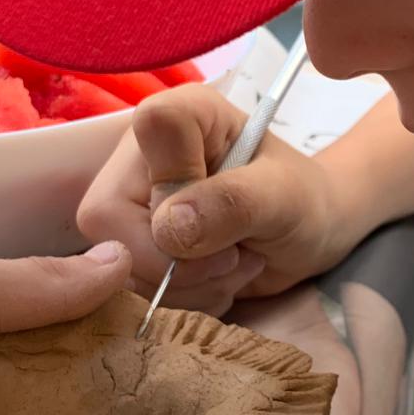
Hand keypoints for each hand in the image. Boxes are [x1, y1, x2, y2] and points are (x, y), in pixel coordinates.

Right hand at [78, 85, 357, 315]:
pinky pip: (130, 291)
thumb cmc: (301, 199)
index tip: (222, 211)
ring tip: (232, 266)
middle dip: (179, 262)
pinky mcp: (129, 246)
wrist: (306, 234)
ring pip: (119, 266)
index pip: (152, 126)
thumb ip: (234, 202)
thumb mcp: (283, 197)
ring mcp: (128, 203)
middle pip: (107, 216)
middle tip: (234, 257)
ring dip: (187, 286)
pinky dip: (180, 300)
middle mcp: (140, 154)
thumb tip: (169, 228)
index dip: (177, 183)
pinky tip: (214, 282)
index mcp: (184, 113)